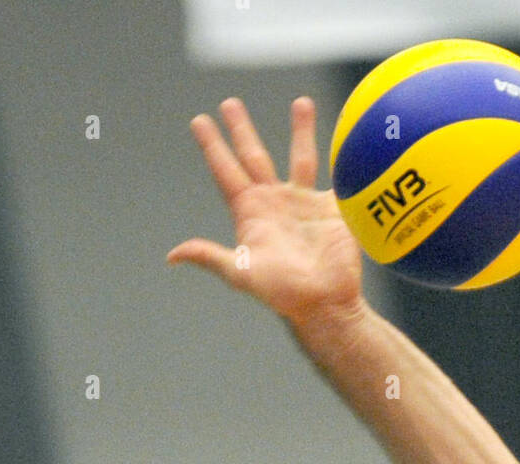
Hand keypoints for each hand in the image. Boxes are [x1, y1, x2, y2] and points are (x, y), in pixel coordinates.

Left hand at [167, 97, 364, 329]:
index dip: (212, 146)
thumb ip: (210, 257)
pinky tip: (346, 134)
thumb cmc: (282, 293)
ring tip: (301, 102)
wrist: (326, 304)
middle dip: (242, 130)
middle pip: (255, 156)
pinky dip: (341, 156)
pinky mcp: (332, 208)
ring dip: (301, 130)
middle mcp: (274, 203)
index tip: (199, 121)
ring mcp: (304, 204)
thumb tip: (173, 255)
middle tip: (230, 102)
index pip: (226, 171)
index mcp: (250, 213)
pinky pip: (336, 175)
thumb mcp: (242, 273)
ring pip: (300, 157)